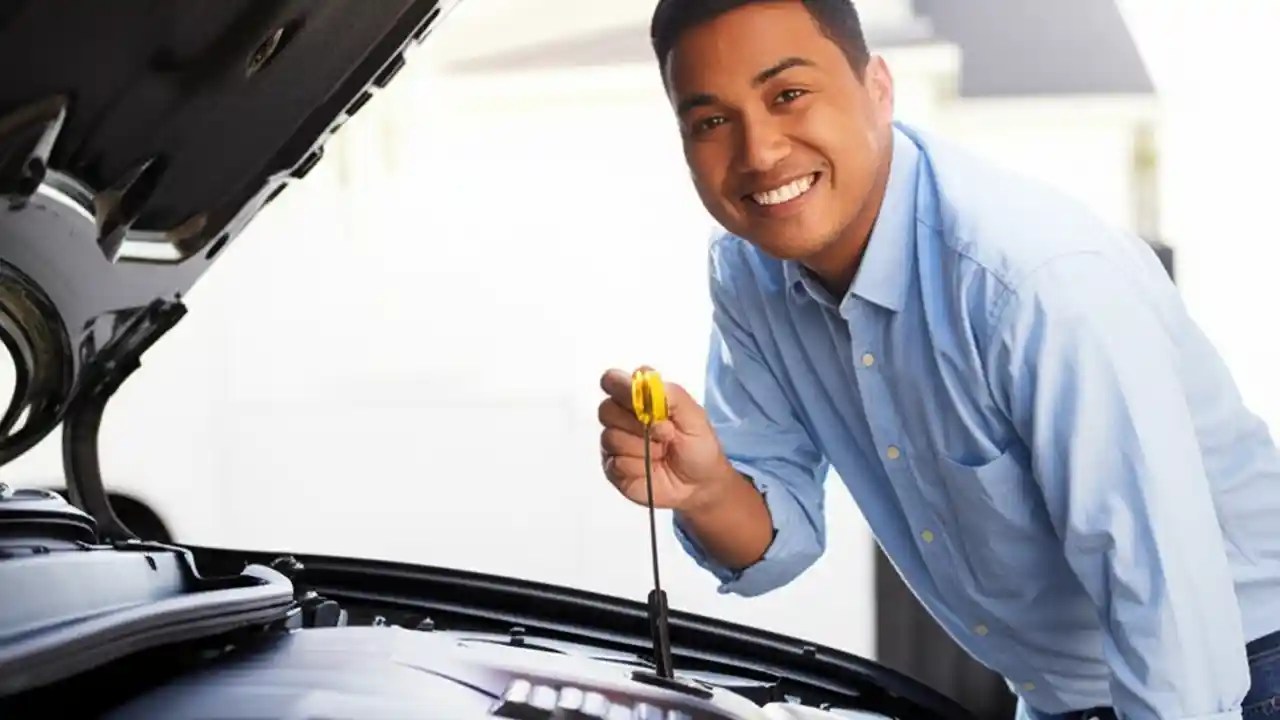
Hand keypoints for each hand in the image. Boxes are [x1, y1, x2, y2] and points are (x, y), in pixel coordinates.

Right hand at [597, 367, 734, 512]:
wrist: (699, 484)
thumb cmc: (697, 445)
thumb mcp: (693, 415)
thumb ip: (670, 394)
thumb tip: (641, 386)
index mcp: (640, 398)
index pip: (613, 382)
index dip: (618, 386)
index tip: (633, 396)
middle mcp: (622, 418)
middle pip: (607, 409)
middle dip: (635, 422)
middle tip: (663, 432)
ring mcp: (615, 444)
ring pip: (611, 437)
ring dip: (642, 447)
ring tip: (662, 453)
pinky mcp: (613, 468)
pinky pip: (615, 462)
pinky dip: (638, 466)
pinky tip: (651, 468)